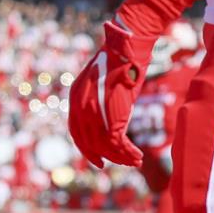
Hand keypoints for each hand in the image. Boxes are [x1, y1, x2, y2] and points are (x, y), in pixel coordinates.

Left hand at [66, 21, 153, 167]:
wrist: (126, 49)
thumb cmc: (119, 60)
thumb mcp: (103, 82)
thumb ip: (100, 101)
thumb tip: (110, 119)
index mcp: (75, 98)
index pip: (77, 132)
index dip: (86, 148)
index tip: (97, 158)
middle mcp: (80, 108)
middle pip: (89, 142)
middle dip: (103, 156)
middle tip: (114, 164)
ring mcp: (94, 114)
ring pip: (105, 146)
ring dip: (121, 157)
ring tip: (134, 161)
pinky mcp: (111, 117)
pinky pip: (118, 144)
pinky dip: (129, 153)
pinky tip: (138, 156)